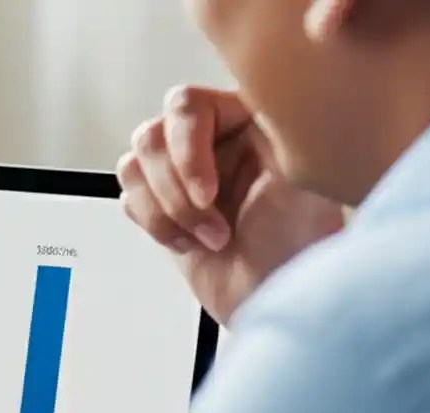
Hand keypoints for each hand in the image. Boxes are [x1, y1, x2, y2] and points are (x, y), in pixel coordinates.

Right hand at [117, 86, 344, 323]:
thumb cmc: (299, 248)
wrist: (274, 295)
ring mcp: (185, 173)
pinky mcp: (163, 204)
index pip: (188, 106)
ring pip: (134, 166)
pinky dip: (154, 225)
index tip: (208, 194)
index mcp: (249, 119)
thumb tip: (264, 100)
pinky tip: (188, 242)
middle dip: (175, 192)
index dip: (188, 152)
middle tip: (211, 226)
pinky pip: (128, 197)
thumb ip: (280, 135)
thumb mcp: (301, 182)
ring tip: (203, 237)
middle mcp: (214, 139)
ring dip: (163, 211)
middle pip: (152, 137)